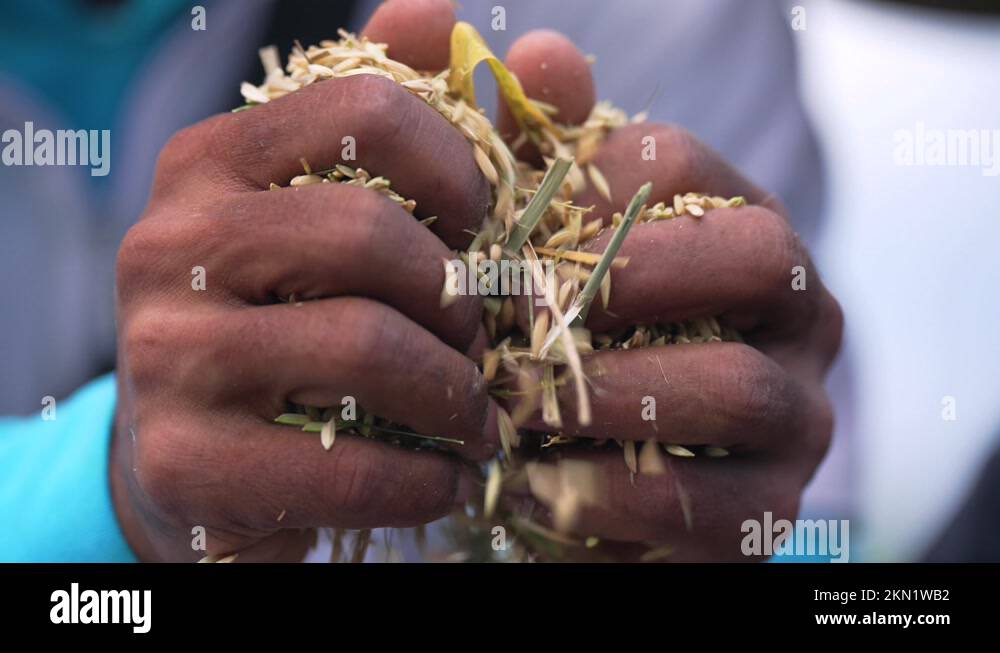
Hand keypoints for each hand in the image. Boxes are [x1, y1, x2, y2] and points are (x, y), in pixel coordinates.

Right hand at [110, 0, 500, 561]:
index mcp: (212, 162)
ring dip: (456, 394)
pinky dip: (427, 480)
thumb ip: (382, 124)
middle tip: (486, 341)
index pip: (366, 110)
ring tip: (478, 417)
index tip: (487, 229)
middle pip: (370, 235)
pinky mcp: (182, 462)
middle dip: (462, 299)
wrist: (195, 460)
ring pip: (366, 348)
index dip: (461, 169)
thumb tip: (436, 12)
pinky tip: (446, 480)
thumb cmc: (282, 324)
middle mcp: (170, 243)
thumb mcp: (320, 219)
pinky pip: (349, 469)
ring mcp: (165, 353)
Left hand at [501, 32, 842, 561]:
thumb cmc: (571, 346)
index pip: (690, 165)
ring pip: (738, 386)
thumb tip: (544, 52)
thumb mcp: (553, 251)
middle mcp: (797, 314)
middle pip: (759, 254)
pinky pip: (703, 502)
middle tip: (530, 308)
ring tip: (516, 401)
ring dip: (612, 390)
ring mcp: (795, 418)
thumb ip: (546, 156)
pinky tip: (531, 482)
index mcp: (743, 226)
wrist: (585, 478)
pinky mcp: (764, 514)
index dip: (592, 180)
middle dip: (636, 272)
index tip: (510, 221)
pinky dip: (606, 491)